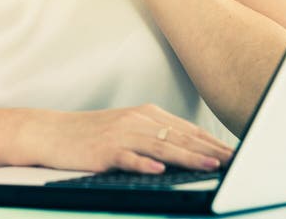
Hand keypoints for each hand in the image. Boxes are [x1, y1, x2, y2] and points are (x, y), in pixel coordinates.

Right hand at [35, 104, 234, 173]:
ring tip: (210, 166)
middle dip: (210, 150)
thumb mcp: (128, 129)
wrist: (52, 133)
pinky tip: (160, 171)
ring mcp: (121, 134)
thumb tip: (189, 149)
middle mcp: (138, 120)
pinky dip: (144, 164)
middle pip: (180, 136)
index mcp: (147, 114)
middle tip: (234, 160)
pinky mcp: (104, 151)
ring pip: (162, 147)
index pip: (187, 129)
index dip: (212, 141)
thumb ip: (156, 136)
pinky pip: (128, 158)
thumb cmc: (92, 135)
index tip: (234, 153)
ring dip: (188, 157)